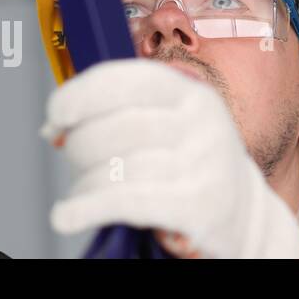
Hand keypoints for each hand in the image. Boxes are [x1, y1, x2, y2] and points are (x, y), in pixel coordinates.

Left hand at [41, 59, 298, 257]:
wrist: (245, 218)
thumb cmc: (191, 168)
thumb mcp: (167, 126)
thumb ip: (116, 114)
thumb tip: (53, 126)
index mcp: (189, 93)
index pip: (124, 79)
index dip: (80, 95)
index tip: (56, 115)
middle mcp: (200, 122)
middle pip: (114, 128)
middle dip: (79, 147)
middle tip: (75, 162)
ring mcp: (204, 164)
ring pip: (118, 168)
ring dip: (84, 186)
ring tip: (81, 194)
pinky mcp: (199, 205)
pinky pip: (127, 201)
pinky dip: (88, 209)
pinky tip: (67, 217)